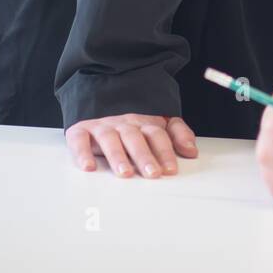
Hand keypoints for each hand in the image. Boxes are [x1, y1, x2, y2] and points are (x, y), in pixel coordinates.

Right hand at [65, 114, 197, 177]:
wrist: (97, 98)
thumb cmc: (130, 123)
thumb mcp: (157, 124)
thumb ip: (177, 135)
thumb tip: (192, 151)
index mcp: (143, 123)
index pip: (157, 135)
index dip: (165, 151)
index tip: (171, 169)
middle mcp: (123, 124)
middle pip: (135, 138)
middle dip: (144, 156)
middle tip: (152, 174)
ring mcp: (102, 126)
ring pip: (110, 139)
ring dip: (118, 156)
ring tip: (125, 173)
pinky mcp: (80, 130)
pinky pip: (80, 139)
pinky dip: (82, 152)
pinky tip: (88, 167)